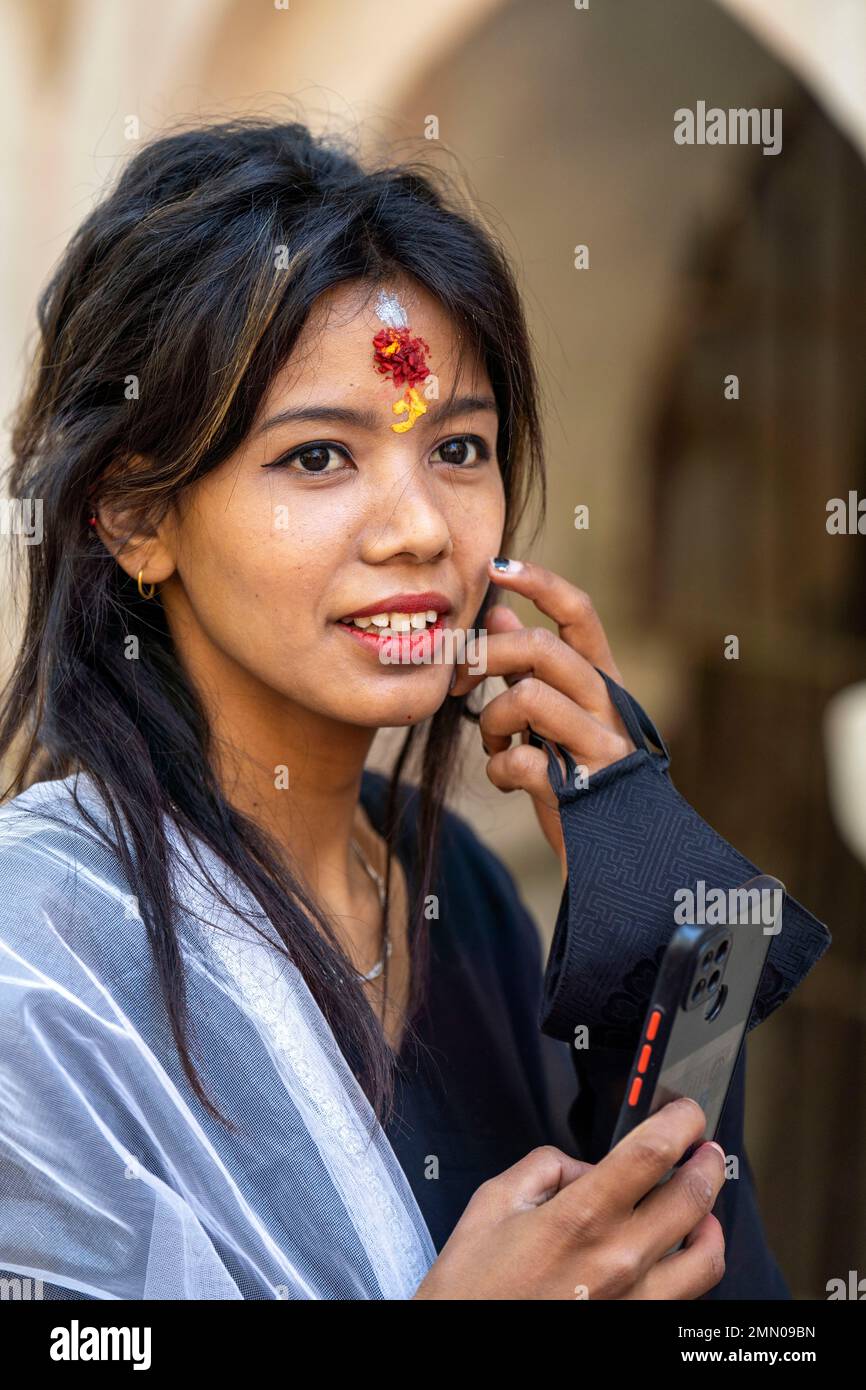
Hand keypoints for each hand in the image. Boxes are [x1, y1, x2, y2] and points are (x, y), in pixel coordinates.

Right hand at [412, 1096, 725, 1299]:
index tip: (684, 1112)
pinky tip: (687, 1249)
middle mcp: (616, 1260)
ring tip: (702, 1198)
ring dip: (711, 1215)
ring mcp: (634, 1300)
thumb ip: (542, 1168)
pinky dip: (698, 1263)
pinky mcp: (637, 1324)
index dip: (679, 1121)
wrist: (466, 1350)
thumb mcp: (491, 1204)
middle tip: (702, 1147)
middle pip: (692, 1196)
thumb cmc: (473, 1290)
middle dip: (706, 1161)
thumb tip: (581, 1167)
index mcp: (578, 1218)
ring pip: (707, 1254)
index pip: (651, 1153)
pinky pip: (690, 1294)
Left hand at [449, 558, 635, 879]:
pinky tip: (508, 780)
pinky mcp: (586, 792)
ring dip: (493, 719)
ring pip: (529, 698)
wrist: (625, 863)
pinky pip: (523, 762)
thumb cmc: (585, 779)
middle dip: (487, 654)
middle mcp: (610, 708)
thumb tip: (500, 609)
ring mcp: (601, 749)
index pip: (580, 613)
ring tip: (494, 743)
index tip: (497, 565)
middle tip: (459, 676)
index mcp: (605, 683)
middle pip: (541, 650)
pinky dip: (501, 770)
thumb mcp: (558, 718)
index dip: (539, 583)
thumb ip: (533, 668)